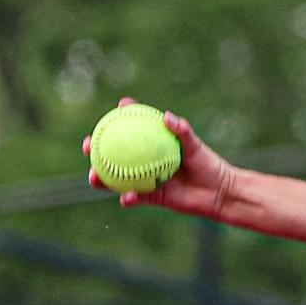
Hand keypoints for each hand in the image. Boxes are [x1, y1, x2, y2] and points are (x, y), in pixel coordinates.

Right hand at [83, 98, 234, 217]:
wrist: (218, 193)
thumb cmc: (208, 165)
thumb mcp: (195, 146)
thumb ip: (182, 131)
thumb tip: (166, 116)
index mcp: (151, 143)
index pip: (132, 126)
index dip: (122, 115)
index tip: (120, 107)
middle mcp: (143, 159)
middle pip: (112, 152)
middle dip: (95, 147)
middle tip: (88, 144)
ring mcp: (144, 178)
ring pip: (115, 177)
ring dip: (101, 177)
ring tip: (94, 176)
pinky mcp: (150, 197)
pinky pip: (135, 197)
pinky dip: (129, 197)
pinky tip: (126, 197)